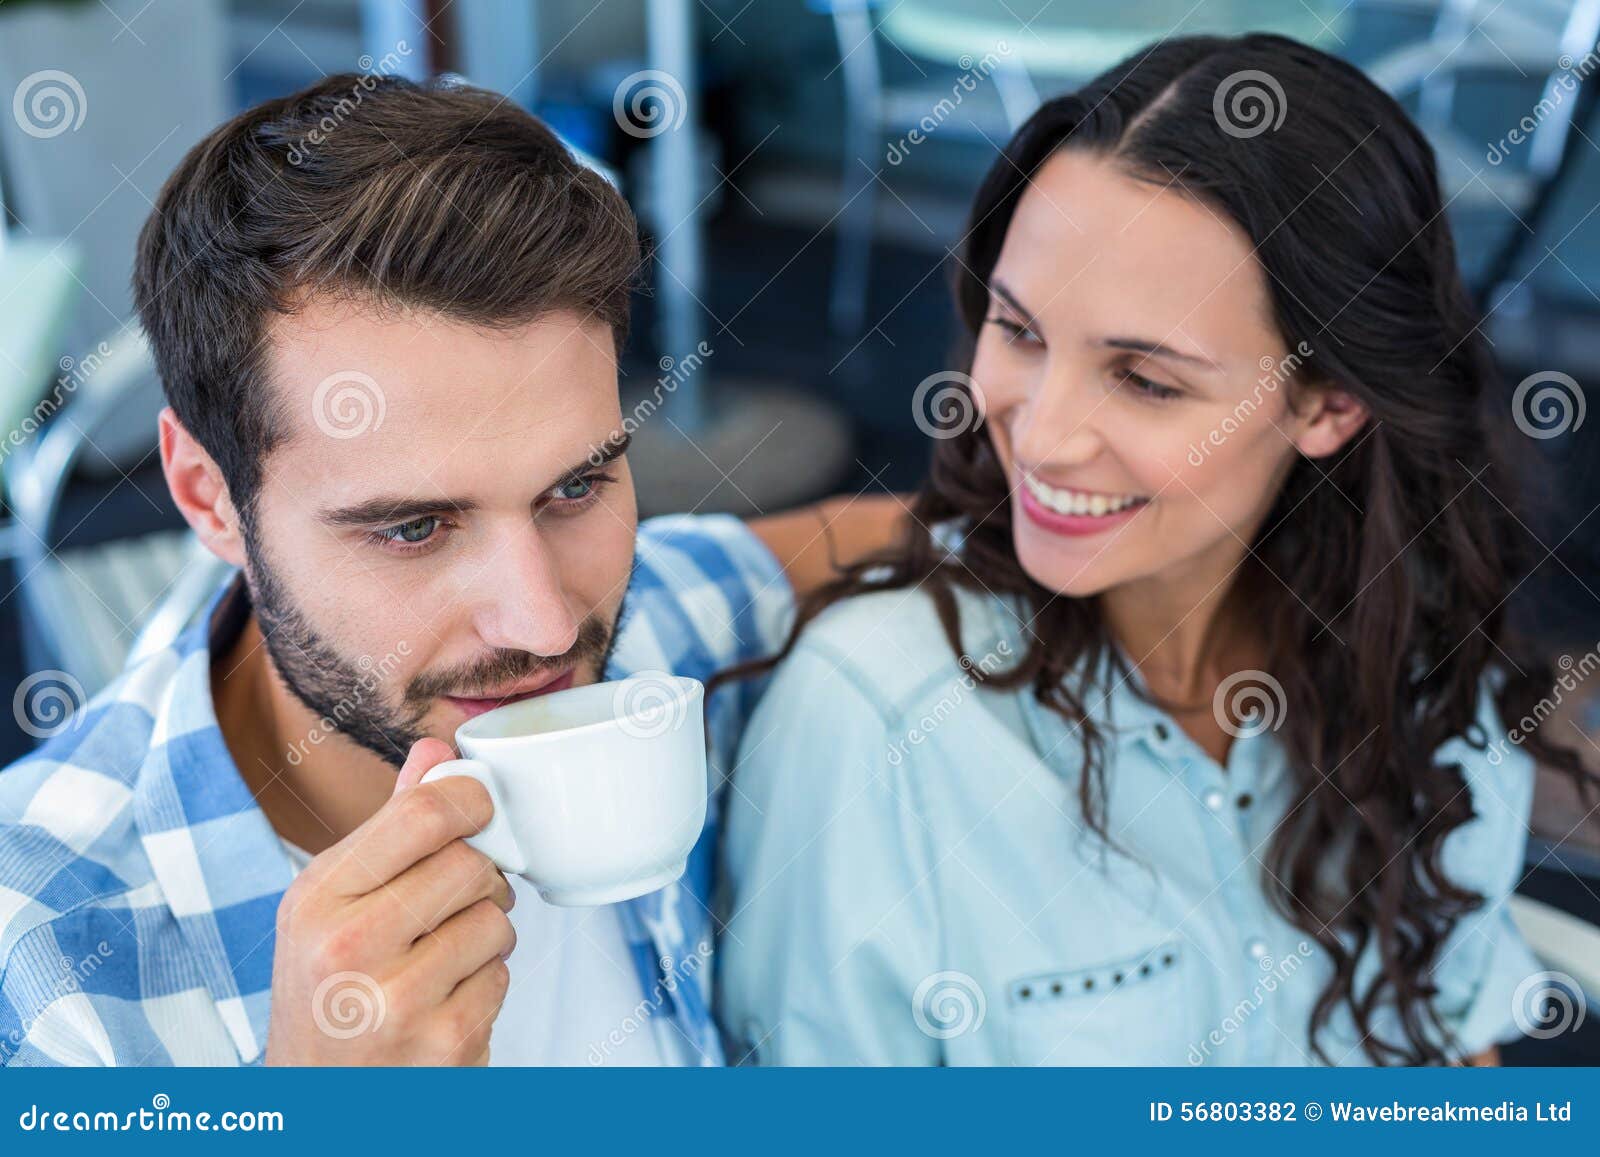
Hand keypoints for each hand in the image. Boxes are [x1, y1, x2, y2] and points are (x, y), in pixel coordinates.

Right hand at [265, 738, 515, 1064]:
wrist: (319, 1099)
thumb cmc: (330, 991)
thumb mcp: (333, 904)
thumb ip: (389, 826)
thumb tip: (436, 749)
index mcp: (318, 896)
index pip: (423, 814)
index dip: (470, 800)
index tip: (479, 809)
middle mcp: (349, 946)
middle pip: (470, 865)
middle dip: (477, 880)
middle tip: (452, 904)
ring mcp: (398, 999)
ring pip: (497, 921)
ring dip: (485, 936)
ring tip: (440, 960)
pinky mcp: (446, 1040)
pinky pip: (504, 976)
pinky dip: (485, 985)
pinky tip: (443, 1002)